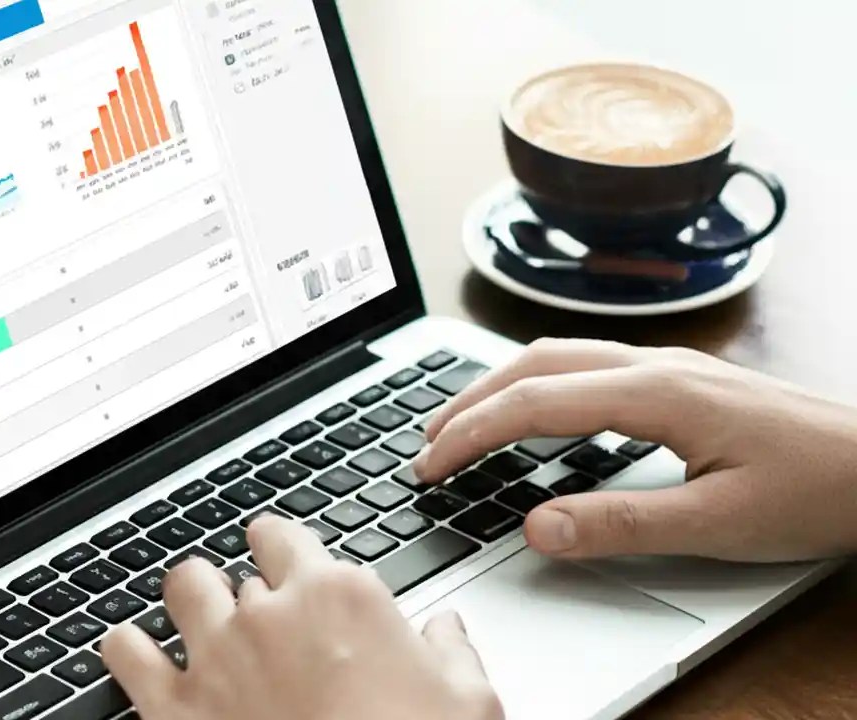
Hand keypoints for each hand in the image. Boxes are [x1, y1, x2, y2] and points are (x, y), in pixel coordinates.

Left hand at [102, 516, 502, 719]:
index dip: (285, 554)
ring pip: (184, 586)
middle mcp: (271, 613)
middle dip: (246, 588)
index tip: (288, 570)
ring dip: (192, 600)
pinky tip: (139, 656)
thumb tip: (446, 629)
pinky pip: (125, 651)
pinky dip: (128, 648)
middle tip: (258, 618)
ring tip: (200, 622)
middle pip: (238, 568)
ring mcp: (217, 656)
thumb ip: (452, 653)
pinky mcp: (174, 708)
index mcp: (340, 597)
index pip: (288, 537)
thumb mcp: (469, 703)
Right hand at [416, 338, 856, 561]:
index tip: (430, 466)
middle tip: (426, 446)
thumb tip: (537, 528)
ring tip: (461, 425)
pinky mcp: (679, 379)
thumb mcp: (719, 524)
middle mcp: (654, 365)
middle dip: (468, 401)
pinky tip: (533, 413)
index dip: (471, 434)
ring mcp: (667, 365)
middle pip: (533, 363)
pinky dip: (536, 385)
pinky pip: (584, 365)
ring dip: (499, 386)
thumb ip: (621, 525)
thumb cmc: (817, 489)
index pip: (534, 403)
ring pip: (556, 356)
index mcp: (657, 393)